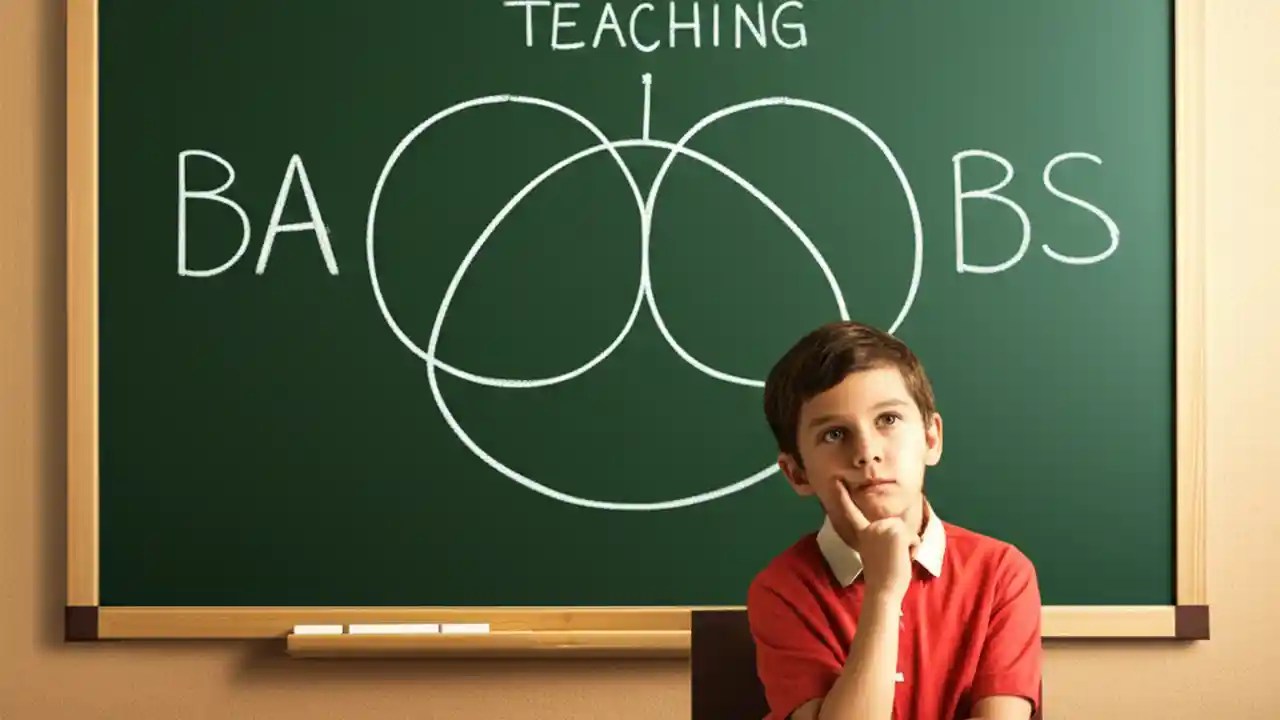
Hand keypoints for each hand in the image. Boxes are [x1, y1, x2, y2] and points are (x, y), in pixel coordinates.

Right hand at [836, 481, 919, 603]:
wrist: (883, 589)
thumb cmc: (882, 576)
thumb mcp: (877, 551)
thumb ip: (880, 537)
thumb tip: (892, 530)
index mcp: (863, 533)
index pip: (851, 512)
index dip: (842, 496)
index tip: (835, 480)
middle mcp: (871, 527)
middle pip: (896, 524)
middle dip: (901, 540)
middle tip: (890, 558)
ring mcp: (883, 527)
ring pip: (907, 531)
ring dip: (908, 546)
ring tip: (895, 559)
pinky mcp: (897, 532)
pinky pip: (914, 538)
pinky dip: (913, 549)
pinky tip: (901, 558)